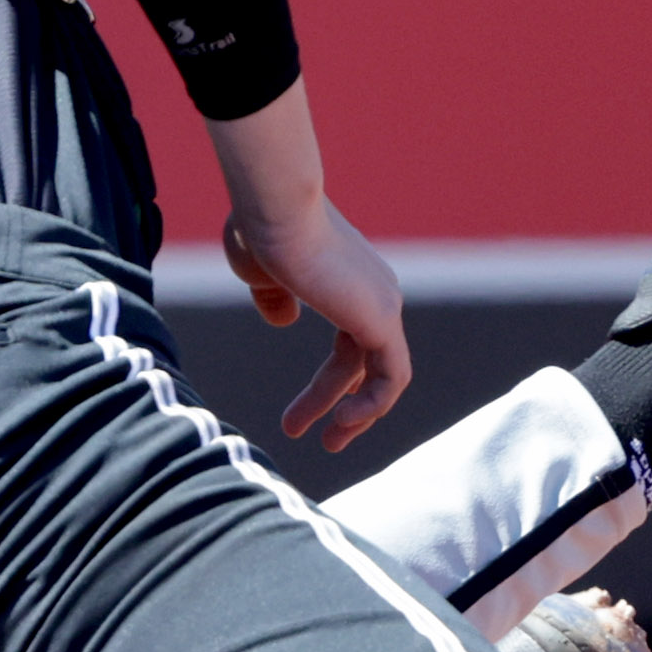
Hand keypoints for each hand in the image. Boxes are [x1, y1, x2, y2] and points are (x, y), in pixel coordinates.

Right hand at [222, 195, 407, 449]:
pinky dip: (373, 405)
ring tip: (328, 442)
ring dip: (355, 414)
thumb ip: (274, 299)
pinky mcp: (382, 319)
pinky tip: (343, 422)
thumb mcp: (260, 274)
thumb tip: (284, 321)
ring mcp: (384, 306)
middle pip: (362, 366)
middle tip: (309, 436)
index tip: (296, 417)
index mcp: (351, 283)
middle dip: (334, 405)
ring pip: (381, 376)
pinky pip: (391, 378)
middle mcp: (377, 295)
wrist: (275, 208)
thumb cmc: (260, 231)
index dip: (325, 386)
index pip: (350, 347)